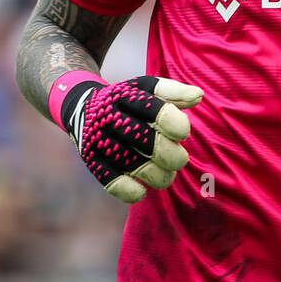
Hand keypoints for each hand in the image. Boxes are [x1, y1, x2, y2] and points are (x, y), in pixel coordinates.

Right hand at [58, 76, 202, 202]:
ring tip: (168, 176)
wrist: (83, 107)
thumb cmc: (130, 101)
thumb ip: (174, 93)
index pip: (153, 109)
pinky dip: (128, 190)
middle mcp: (110, 116)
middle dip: (169, 154)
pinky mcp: (91, 159)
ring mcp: (98, 139)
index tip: (182, 134)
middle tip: (180, 160)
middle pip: (142, 138)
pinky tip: (142, 192)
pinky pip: (108, 179)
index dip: (174, 124)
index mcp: (128, 95)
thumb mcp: (149, 89)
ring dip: (156, 174)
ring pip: (129, 162)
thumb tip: (197, 96)